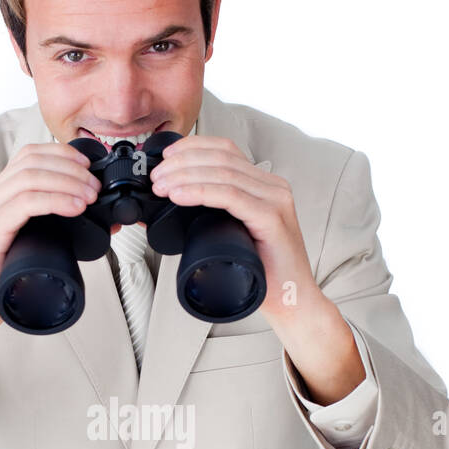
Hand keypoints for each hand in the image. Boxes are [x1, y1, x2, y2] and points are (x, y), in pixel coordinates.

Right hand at [0, 142, 100, 341]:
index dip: (61, 154)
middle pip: (31, 160)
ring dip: (68, 182)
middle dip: (70, 167)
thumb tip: (88, 214)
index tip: (88, 166)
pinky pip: (26, 202)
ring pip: (31, 176)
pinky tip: (75, 207)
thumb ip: (46, 226)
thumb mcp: (26, 245)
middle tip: (94, 186)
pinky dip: (56, 200)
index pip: (27, 156)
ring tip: (90, 196)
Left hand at [149, 135, 325, 331]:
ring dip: (185, 176)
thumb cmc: (263, 273)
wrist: (292, 301)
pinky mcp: (272, 219)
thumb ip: (215, 216)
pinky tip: (179, 195)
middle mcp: (273, 187)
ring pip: (223, 173)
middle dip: (182, 162)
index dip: (192, 147)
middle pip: (222, 157)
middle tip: (156, 177)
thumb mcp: (234, 235)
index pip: (226, 151)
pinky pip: (231, 195)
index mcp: (265, 186)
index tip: (165, 156)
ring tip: (161, 187)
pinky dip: (200, 192)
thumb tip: (173, 206)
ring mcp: (275, 201)